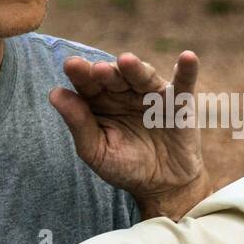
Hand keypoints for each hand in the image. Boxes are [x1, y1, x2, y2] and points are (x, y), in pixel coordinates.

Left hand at [50, 51, 209, 218]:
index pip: (88, 83)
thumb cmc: (125, 167)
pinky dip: (187, 70)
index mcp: (100, 101)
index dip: (81, 73)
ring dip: (136, 68)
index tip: (72, 66)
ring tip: (127, 62)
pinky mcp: (180, 101)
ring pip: (144, 76)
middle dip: (107, 72)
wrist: (163, 186)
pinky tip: (188, 57)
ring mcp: (153, 94)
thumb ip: (79, 124)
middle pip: (115, 76)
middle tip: (99, 70)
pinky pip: (184, 83)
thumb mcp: (97, 151)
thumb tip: (55, 94)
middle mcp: (125, 92)